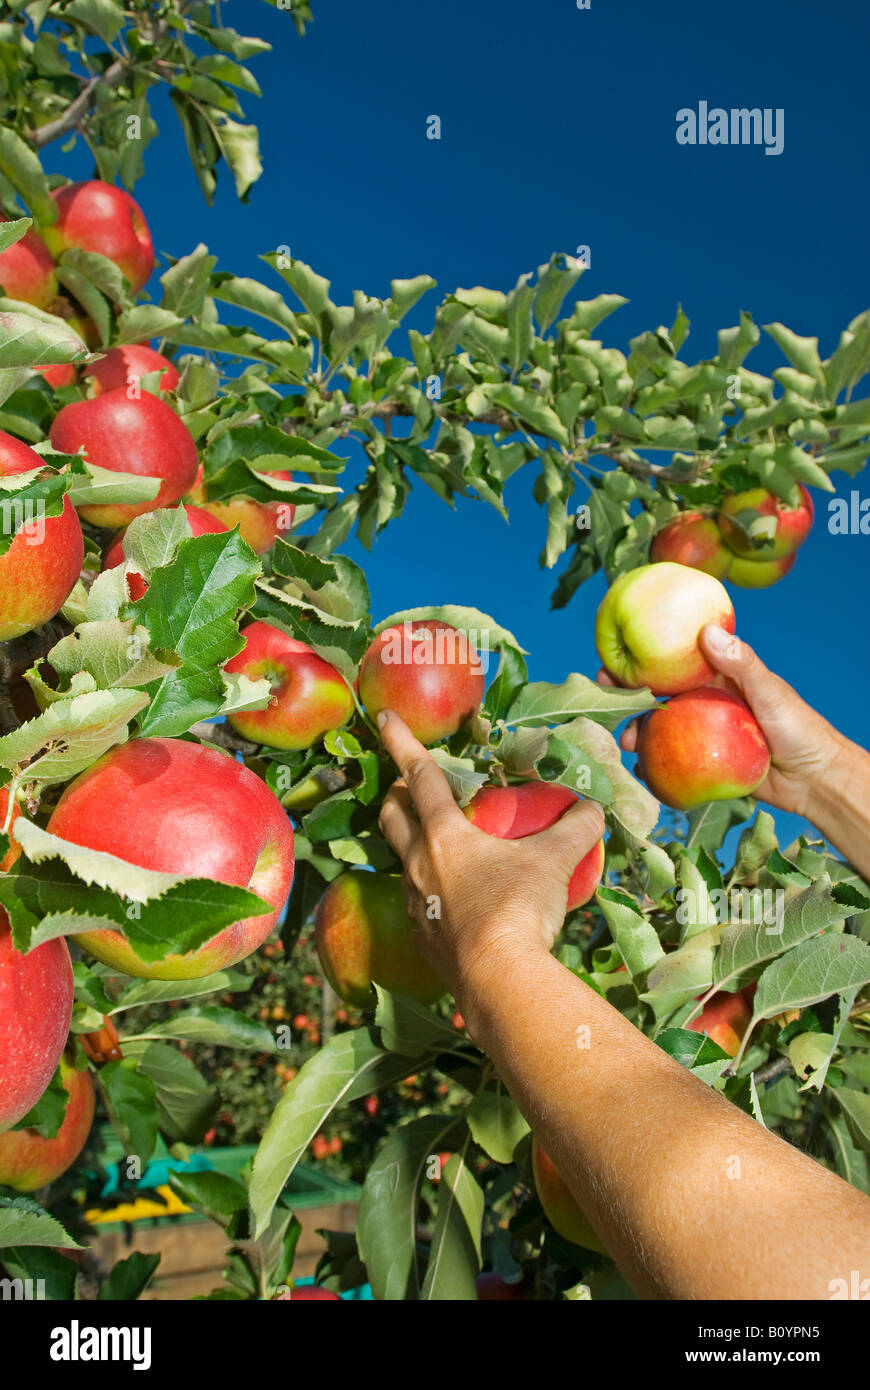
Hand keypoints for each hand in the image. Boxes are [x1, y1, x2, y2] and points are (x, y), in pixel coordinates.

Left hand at [376, 709, 604, 1003]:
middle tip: (405, 785)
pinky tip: (448, 898)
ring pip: (400, 860)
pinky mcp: (421, 938)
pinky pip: (415, 902)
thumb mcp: (554, 862)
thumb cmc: (518, 909)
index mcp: (444, 834)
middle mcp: (418, 863)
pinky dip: (426, 890)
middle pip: (393, 816)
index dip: (402, 742)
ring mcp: (414, 903)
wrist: (497, 981)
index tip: (383, 716)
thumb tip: (594, 807)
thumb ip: (575, 829)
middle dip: (395, 795)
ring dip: (409, 843)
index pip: (420, 775)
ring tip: (432, 843)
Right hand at [607, 624, 847, 818]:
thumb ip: (742, 663)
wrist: (814, 778)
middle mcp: (702, 705)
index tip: (609, 664)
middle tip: (603, 707)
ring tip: (626, 744)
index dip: (637, 662)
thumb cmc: (800, 727)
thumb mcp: (770, 692)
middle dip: (624, 700)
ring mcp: (699, 736)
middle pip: (654, 698)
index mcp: (714, 680)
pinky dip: (652, 768)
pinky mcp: (702, 765)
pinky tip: (641, 772)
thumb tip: (707, 632)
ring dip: (636, 734)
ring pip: (657, 732)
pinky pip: (670, 765)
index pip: (669, 665)